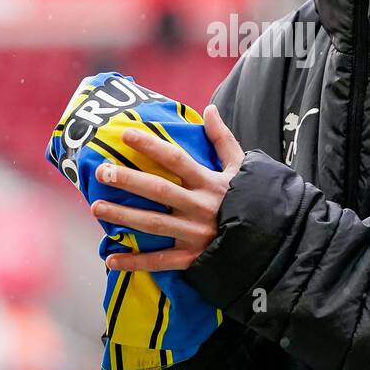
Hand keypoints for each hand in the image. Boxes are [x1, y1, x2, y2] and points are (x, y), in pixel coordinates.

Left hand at [91, 104, 244, 271]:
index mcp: (211, 183)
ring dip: (123, 216)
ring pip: (154, 224)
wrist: (272, 243)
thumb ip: (223, 140)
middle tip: (101, 172)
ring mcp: (195, 234)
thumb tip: (210, 108)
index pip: (176, 159)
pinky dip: (135, 261)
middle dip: (129, 180)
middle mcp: (200, 207)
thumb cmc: (254, 201)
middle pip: (159, 190)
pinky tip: (110, 258)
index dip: (151, 146)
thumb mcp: (243, 168)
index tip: (125, 135)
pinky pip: (160, 261)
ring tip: (97, 208)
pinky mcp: (193, 258)